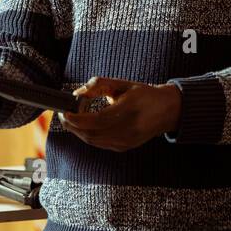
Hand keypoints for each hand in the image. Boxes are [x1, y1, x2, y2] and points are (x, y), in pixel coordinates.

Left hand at [57, 77, 180, 151]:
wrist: (168, 111)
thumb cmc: (145, 95)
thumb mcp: (123, 84)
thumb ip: (99, 84)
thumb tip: (78, 93)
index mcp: (129, 109)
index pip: (97, 119)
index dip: (77, 118)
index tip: (64, 112)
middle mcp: (128, 128)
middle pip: (92, 133)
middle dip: (73, 126)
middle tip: (63, 115)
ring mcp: (127, 141)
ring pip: (94, 141)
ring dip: (78, 132)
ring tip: (71, 119)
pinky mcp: (125, 147)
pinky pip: (100, 144)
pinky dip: (88, 136)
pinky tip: (84, 126)